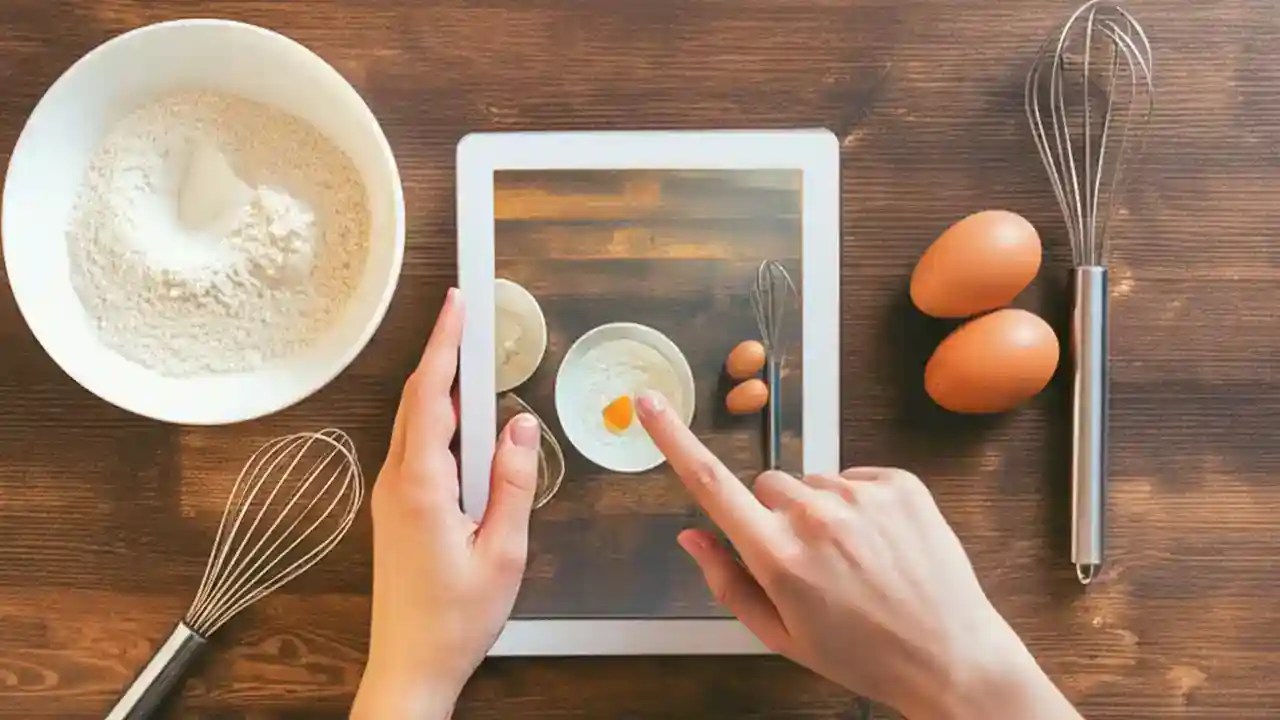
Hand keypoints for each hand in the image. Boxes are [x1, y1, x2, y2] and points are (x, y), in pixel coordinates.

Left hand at [353, 289, 539, 719]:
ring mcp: (391, 497)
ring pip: (416, 426)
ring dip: (443, 391)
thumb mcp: (504, 552)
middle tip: (469, 317)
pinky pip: (417, 451)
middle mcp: (397, 483)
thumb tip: (519, 426)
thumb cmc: (455, 620)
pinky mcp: (396, 512)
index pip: (432, 395)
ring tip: (474, 365)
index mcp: (421, 487)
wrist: (411, 668)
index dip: (445, 344)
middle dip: (444, 354)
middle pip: (419, 401)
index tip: (457, 304)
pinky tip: (464, 428)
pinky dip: (440, 425)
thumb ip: (512, 483)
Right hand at [635, 391, 1079, 719]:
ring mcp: (861, 496)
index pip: (711, 484)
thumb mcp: (780, 634)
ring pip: (813, 483)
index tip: (650, 401)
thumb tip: (690, 535)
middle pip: (768, 485)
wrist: (949, 656)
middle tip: (812, 563)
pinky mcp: (899, 483)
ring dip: (823, 511)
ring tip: (857, 560)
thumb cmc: (860, 654)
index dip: (673, 439)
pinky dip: (861, 505)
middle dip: (775, 514)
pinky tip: (882, 546)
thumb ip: (728, 581)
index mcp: (778, 558)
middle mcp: (815, 517)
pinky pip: (855, 478)